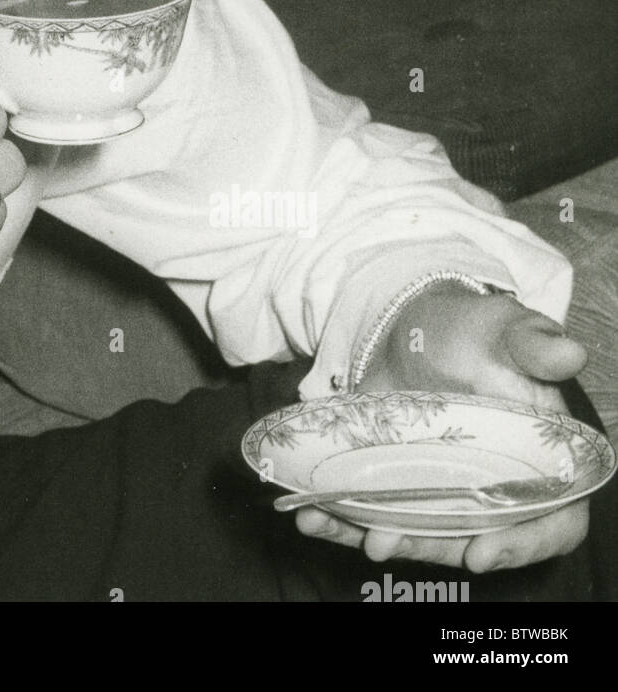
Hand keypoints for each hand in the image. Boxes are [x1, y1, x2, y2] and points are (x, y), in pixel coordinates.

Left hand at [296, 283, 590, 572]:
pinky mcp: (397, 485)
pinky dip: (340, 520)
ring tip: (321, 523)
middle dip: (426, 546)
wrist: (416, 320)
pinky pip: (375, 514)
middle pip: (471, 538)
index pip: (550, 523)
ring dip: (371, 535)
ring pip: (417, 533)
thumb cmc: (476, 329)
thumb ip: (535, 344)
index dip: (520, 544)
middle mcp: (495, 489)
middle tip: (381, 541)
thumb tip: (567, 352)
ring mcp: (443, 492)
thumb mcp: (505, 329)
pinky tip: (306, 514)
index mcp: (541, 464)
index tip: (479, 552)